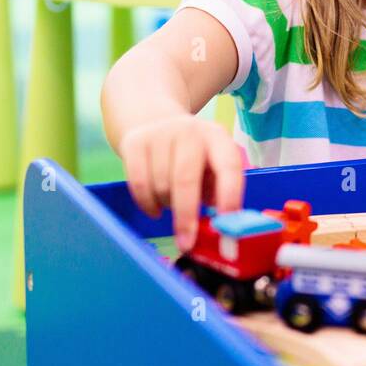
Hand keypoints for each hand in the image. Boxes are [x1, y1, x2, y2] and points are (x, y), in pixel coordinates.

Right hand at [118, 115, 245, 251]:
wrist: (155, 121)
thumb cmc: (192, 156)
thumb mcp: (212, 165)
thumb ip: (218, 191)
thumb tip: (222, 225)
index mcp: (218, 138)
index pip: (229, 168)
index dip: (229, 198)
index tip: (226, 226)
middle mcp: (190, 131)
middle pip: (186, 180)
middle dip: (186, 217)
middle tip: (186, 244)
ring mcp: (160, 134)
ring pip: (161, 186)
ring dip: (167, 206)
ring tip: (172, 203)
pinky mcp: (135, 143)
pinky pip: (139, 184)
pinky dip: (147, 204)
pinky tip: (155, 209)